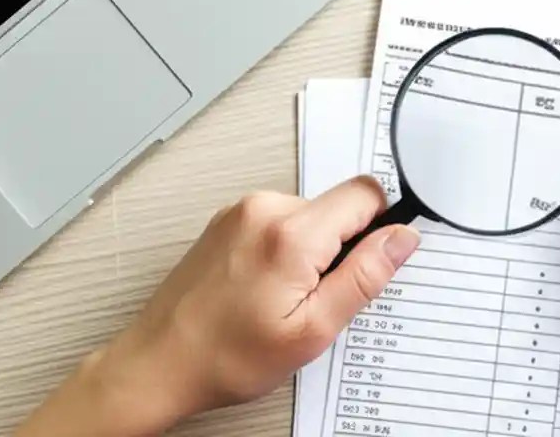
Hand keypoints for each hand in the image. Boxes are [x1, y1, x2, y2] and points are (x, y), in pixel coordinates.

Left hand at [16, 177, 419, 436]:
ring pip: (310, 216)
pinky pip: (279, 222)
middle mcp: (264, 209)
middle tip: (316, 298)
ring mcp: (241, 212)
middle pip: (337, 207)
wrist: (158, 365)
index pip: (366, 194)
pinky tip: (263, 290)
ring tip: (283, 299)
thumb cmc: (226, 357)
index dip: (380, 227)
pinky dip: (284, 251)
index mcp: (291, 234)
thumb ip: (365, 277)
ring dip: (311, 252)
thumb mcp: (313, 330)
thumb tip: (402, 238)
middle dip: (341, 248)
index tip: (368, 263)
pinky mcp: (227, 221)